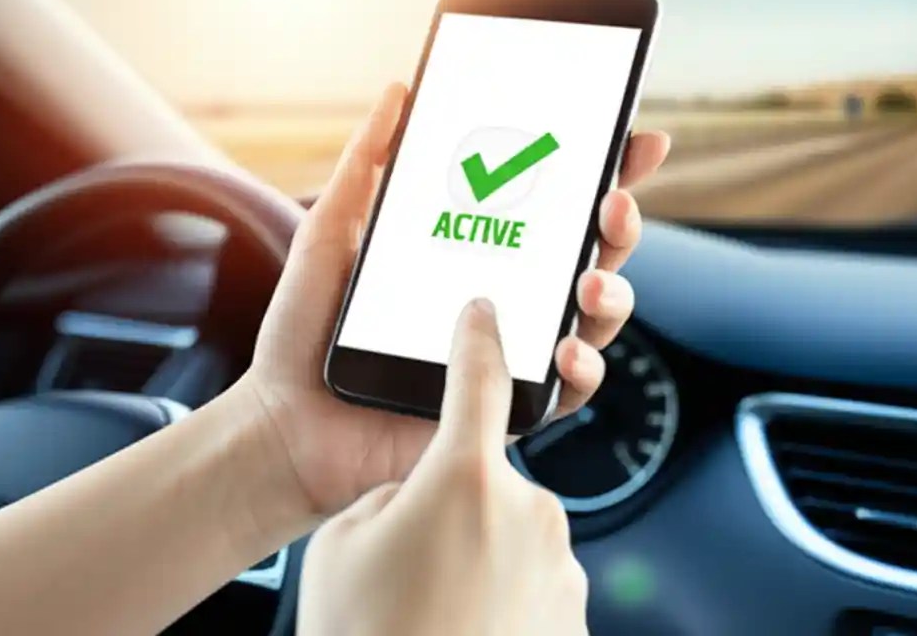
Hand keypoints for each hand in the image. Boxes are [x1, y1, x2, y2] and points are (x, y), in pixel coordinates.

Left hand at [240, 83, 669, 514]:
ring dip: (612, 293)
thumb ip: (365, 166)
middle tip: (613, 203)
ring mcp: (513, 350)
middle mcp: (508, 296)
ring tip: (590, 281)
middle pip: (591, 253)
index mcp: (479, 248)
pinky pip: (570, 390)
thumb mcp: (332, 234)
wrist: (286, 421)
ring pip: (596, 318)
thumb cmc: (306, 332)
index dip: (604, 171)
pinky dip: (583, 368)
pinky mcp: (508, 407)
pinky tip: (566, 348)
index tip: (634, 138)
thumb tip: (400, 88)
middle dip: (619, 223)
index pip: (556, 203)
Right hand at [298, 300, 587, 635]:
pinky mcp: (573, 609)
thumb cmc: (369, 635)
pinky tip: (462, 626)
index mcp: (464, 479)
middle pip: (486, 478)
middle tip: (409, 563)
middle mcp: (527, 511)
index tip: (483, 312)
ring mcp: (558, 563)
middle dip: (452, 506)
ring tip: (430, 607)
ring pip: (509, 534)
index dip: (477, 338)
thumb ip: (389, 493)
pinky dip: (500, 596)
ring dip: (476, 557)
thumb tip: (418, 491)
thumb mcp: (343, 546)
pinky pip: (531, 579)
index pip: (479, 379)